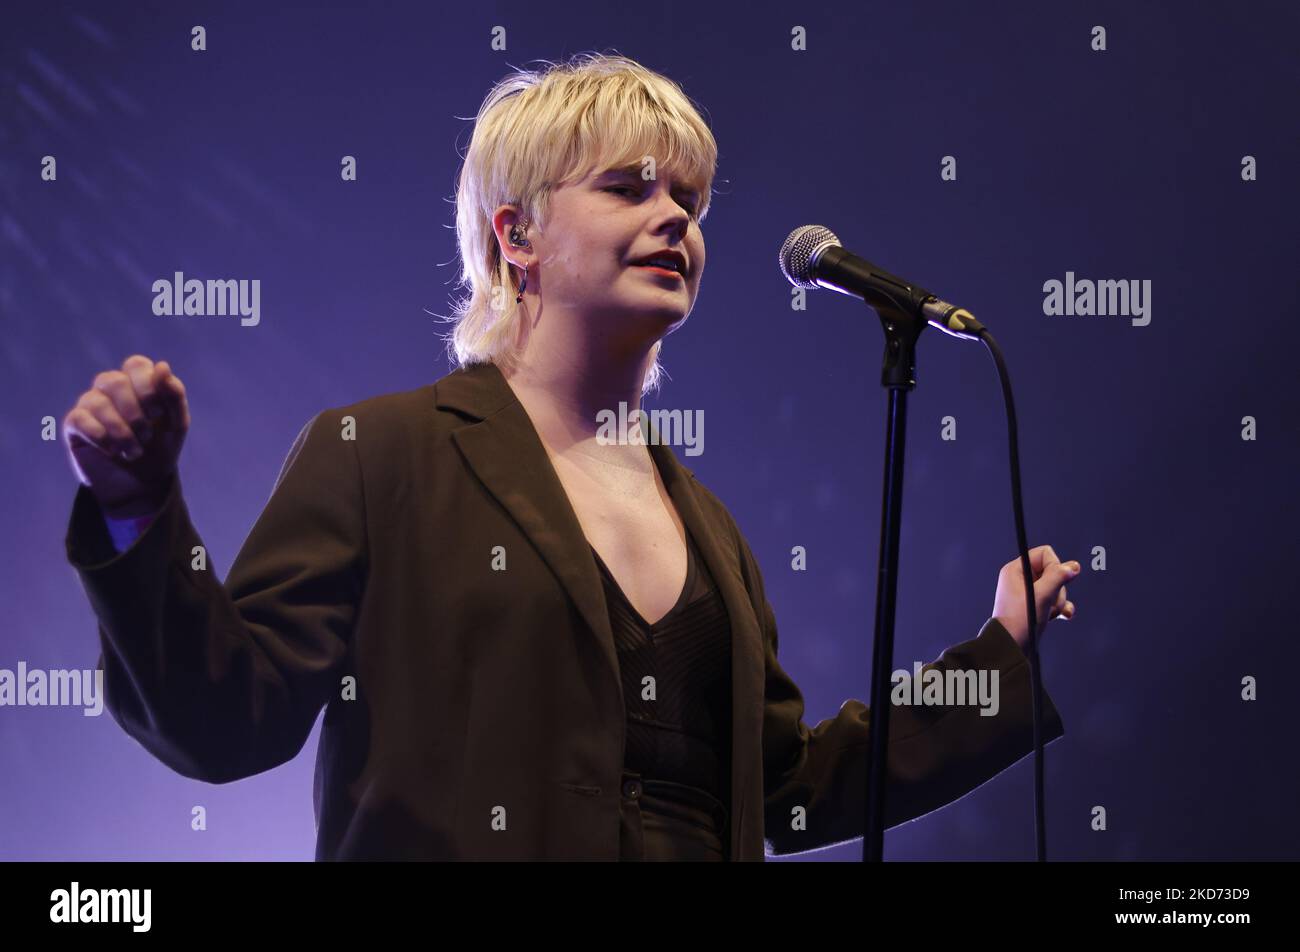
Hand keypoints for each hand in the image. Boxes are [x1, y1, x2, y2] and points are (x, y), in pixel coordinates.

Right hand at [62, 355, 190, 518]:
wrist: (143, 485)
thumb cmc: (161, 448)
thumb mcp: (176, 424)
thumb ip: (174, 395)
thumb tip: (162, 366)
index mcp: (138, 383)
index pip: (136, 365)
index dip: (147, 386)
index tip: (158, 412)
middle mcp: (111, 388)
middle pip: (114, 381)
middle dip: (134, 412)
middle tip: (147, 437)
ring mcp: (90, 404)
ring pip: (96, 401)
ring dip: (120, 431)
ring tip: (134, 452)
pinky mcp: (75, 424)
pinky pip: (79, 419)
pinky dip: (100, 437)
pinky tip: (112, 451)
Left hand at [991, 544, 1077, 651]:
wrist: (1011, 647)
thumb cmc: (1020, 620)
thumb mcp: (1041, 595)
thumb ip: (1058, 577)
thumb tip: (1074, 566)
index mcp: (1015, 569)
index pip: (1045, 554)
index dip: (1054, 566)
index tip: (1053, 582)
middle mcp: (1021, 578)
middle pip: (1054, 571)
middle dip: (1057, 589)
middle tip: (1048, 601)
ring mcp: (1029, 593)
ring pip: (1057, 587)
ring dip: (1058, 601)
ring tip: (1048, 612)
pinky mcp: (1036, 606)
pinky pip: (1056, 600)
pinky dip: (1060, 608)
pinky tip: (1063, 616)